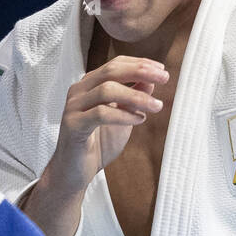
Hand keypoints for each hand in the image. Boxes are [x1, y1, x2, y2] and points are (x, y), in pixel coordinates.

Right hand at [47, 55, 168, 192]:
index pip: (115, 64)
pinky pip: (101, 114)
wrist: (74, 172)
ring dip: (136, 96)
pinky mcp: (72, 124)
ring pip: (106, 90)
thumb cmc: (97, 145)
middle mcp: (79, 91)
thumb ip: (133, 99)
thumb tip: (150, 81)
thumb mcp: (122, 118)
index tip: (161, 70)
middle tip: (164, 78)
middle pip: (110, 71)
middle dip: (140, 72)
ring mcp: (73, 106)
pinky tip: (139, 119)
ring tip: (156, 106)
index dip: (139, 64)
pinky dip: (124, 115)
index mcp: (90, 85)